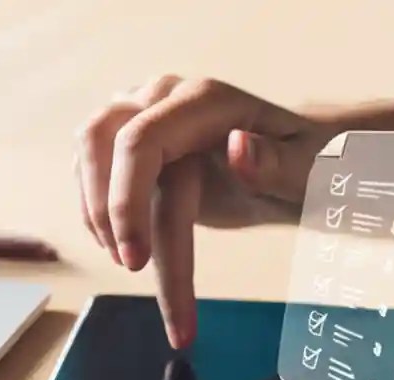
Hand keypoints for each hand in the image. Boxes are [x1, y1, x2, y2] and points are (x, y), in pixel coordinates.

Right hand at [75, 76, 338, 347]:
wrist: (288, 163)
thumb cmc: (301, 166)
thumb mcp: (306, 170)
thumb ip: (275, 161)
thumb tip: (237, 147)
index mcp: (205, 101)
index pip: (141, 142)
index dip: (128, 203)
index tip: (136, 264)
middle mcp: (162, 98)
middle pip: (100, 142)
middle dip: (107, 211)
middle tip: (129, 267)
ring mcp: (137, 114)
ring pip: (87, 157)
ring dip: (97, 215)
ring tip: (128, 261)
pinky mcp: (121, 140)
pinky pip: (90, 172)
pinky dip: (97, 214)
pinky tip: (121, 245)